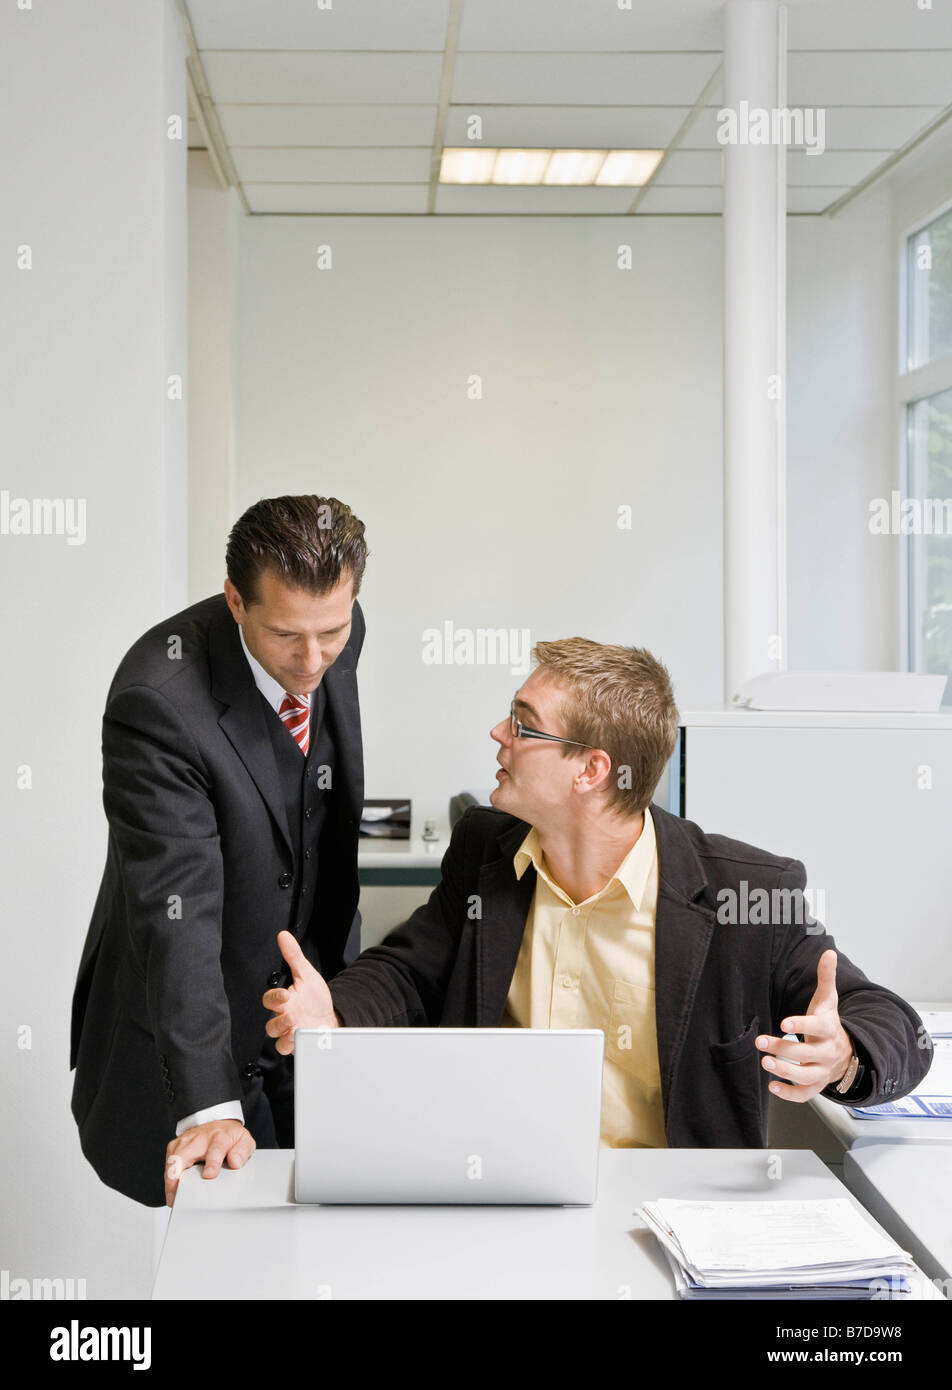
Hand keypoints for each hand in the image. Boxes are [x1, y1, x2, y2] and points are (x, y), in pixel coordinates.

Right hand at [164, 1119, 254, 1206]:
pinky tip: (175, 1191)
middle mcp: (197, 1139)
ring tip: (175, 1200)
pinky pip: (168, 1166)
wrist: (216, 1123)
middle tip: (179, 1198)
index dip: (212, 1163)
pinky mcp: (173, 1147)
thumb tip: (235, 1162)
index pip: (214, 1150)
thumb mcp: (243, 1140)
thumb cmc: (229, 1136)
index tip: (209, 1175)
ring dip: (171, 1183)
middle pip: (181, 1157)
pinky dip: (170, 1180)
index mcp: (219, 1137)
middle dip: (177, 1178)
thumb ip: (242, 1151)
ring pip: (171, 1164)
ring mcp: (183, 1142)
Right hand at [263, 930, 338, 1055]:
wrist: (329, 1018)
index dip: (274, 998)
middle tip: (291, 1015)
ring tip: (295, 1025)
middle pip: (269, 1024)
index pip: (270, 1000)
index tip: (285, 994)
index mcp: (284, 1001)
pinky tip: (300, 1037)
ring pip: (276, 1037)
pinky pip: (286, 1048)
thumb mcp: (306, 974)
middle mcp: (283, 1017)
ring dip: (283, 1033)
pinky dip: (290, 1045)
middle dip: (278, 1020)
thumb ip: (293, 956)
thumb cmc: (315, 998)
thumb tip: (283, 935)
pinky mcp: (297, 1044)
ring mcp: (289, 1032)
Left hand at [756, 949, 854, 1103]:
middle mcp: (827, 1052)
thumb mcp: (828, 1000)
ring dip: (784, 1071)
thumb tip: (828, 952)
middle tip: (759, 1041)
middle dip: (782, 1048)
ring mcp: (822, 1071)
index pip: (817, 1028)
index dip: (801, 1026)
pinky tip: (772, 1087)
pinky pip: (805, 1094)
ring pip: (805, 1076)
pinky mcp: (816, 1085)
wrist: (844, 1052)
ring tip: (765, 1063)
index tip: (783, 1023)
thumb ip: (825, 977)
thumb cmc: (828, 1023)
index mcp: (828, 1030)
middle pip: (805, 1053)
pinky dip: (790, 1094)